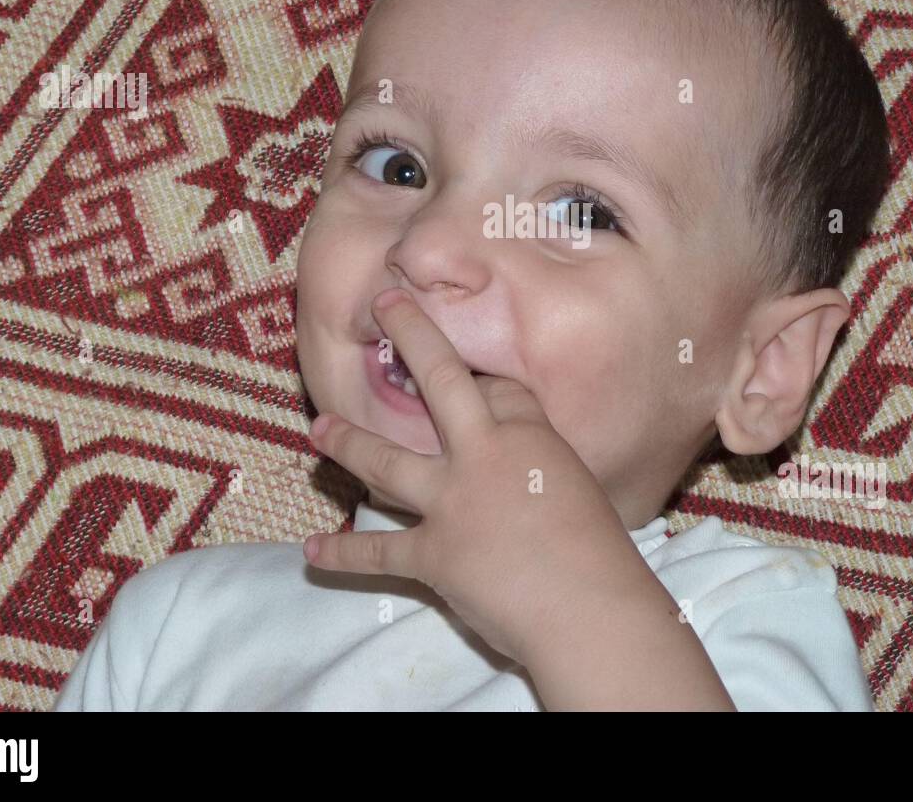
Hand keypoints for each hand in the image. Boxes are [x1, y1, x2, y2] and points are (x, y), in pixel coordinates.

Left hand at [302, 287, 649, 664]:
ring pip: (387, 460)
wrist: (588, 609)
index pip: (498, 388)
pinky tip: (312, 549)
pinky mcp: (431, 555)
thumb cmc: (600, 554)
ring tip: (317, 428)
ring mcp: (451, 503)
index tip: (468, 365)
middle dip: (412, 335)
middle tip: (383, 304)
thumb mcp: (580, 487)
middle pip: (442, 381)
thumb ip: (544, 467)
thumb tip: (519, 471)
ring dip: (348, 443)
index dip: (482, 376)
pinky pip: (377, 554)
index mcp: (530, 435)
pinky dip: (343, 554)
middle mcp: (483, 455)